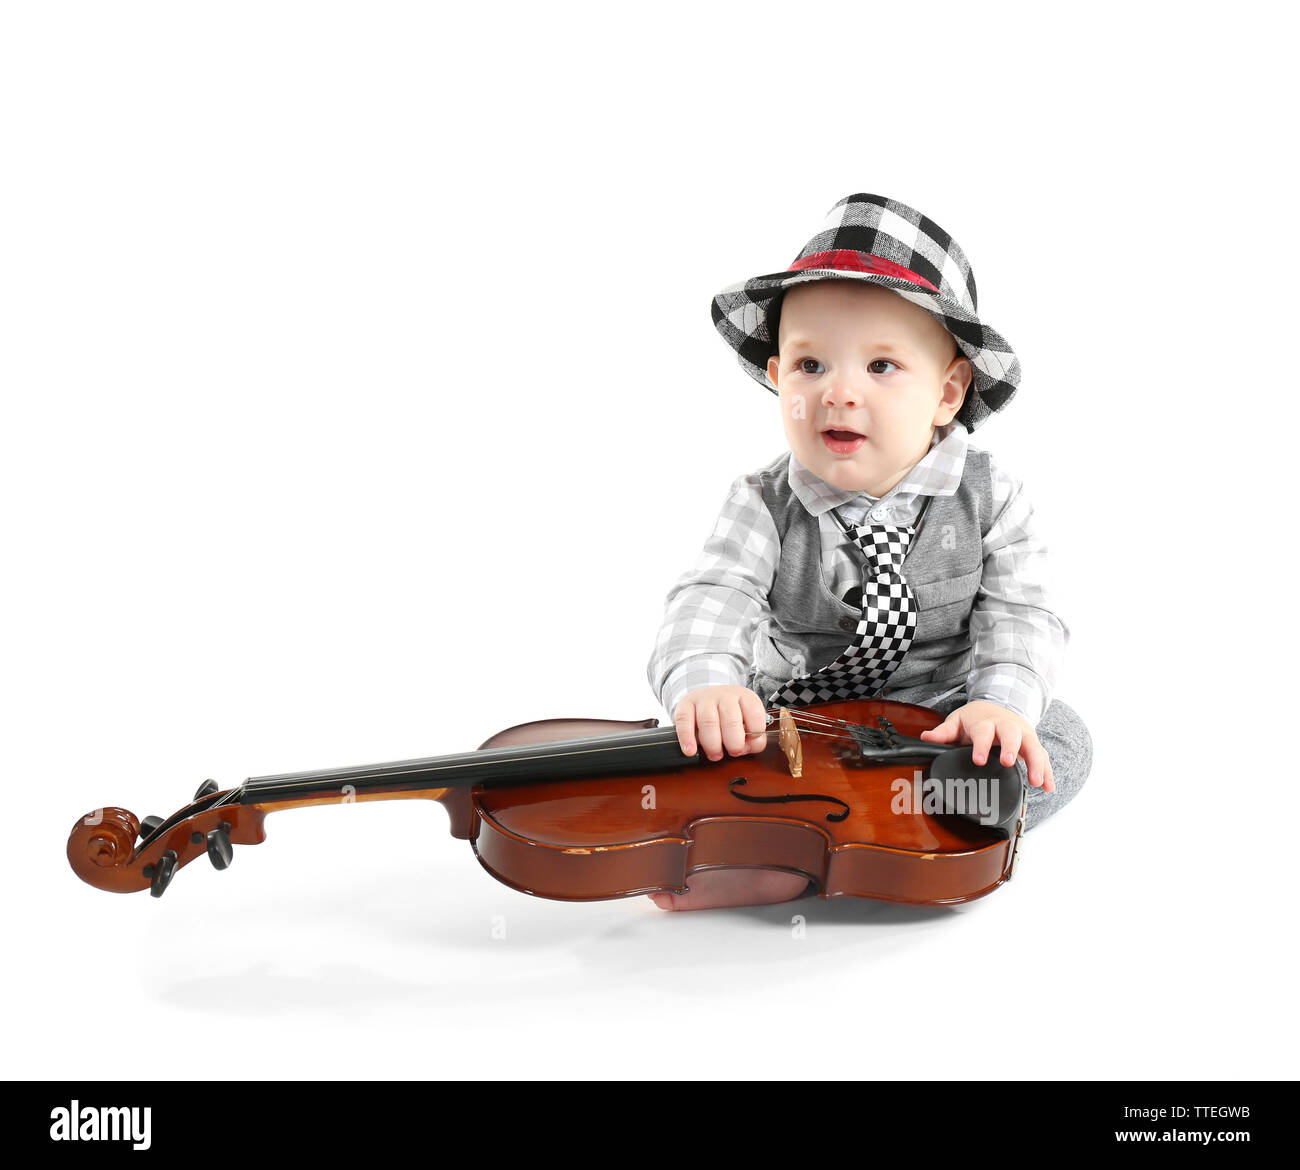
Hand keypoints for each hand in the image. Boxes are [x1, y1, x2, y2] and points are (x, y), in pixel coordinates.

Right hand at [673, 685, 768, 761]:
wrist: (706, 697)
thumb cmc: (728, 715)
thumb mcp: (746, 721)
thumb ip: (753, 738)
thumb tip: (746, 748)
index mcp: (745, 697)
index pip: (755, 714)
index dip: (754, 735)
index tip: (748, 745)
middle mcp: (725, 696)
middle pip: (731, 720)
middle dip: (733, 743)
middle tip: (732, 752)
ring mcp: (704, 699)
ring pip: (708, 722)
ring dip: (712, 745)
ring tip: (715, 755)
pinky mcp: (685, 705)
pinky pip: (684, 721)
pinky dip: (687, 738)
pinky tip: (691, 750)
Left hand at [918, 700, 1054, 791]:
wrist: (995, 706)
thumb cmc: (975, 718)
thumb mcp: (957, 721)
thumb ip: (943, 732)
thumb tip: (926, 737)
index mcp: (986, 721)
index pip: (983, 731)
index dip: (980, 745)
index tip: (978, 759)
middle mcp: (1006, 726)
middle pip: (1011, 734)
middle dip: (1011, 747)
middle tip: (1008, 762)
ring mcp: (1022, 734)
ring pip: (1032, 746)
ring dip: (1036, 763)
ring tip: (1036, 781)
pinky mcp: (1032, 744)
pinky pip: (1043, 757)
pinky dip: (1048, 771)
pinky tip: (1050, 786)